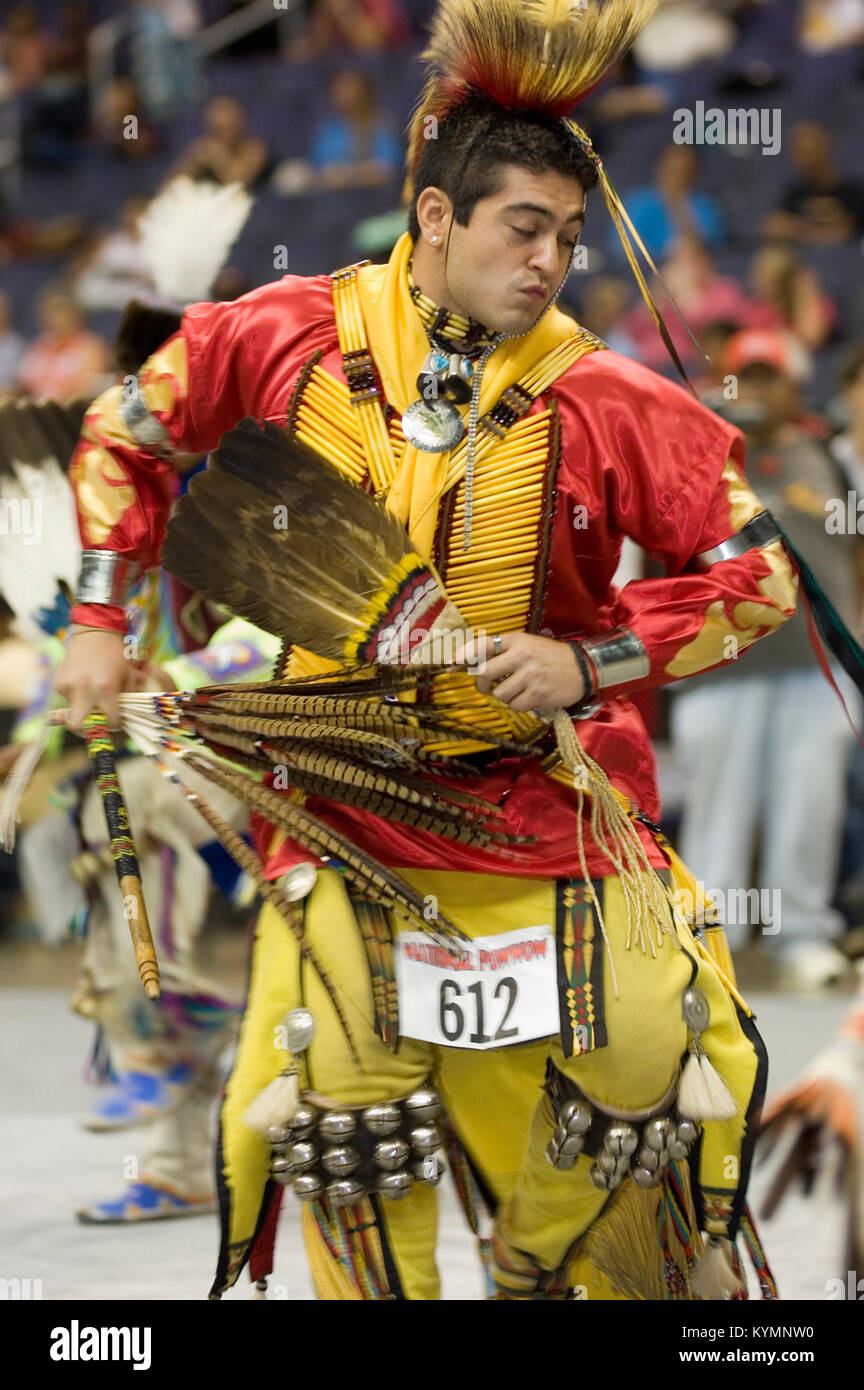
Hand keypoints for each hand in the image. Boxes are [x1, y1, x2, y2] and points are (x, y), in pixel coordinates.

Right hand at [55, 629, 135, 731]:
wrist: (95, 633)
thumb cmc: (116, 655)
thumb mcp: (129, 676)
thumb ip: (129, 699)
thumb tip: (129, 720)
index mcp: (105, 688)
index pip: (110, 722)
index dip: (116, 725)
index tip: (118, 721)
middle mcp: (84, 689)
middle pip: (78, 726)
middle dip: (88, 730)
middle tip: (98, 726)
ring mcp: (68, 686)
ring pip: (74, 713)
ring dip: (84, 711)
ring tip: (94, 697)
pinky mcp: (59, 683)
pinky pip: (68, 701)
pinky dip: (77, 699)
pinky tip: (85, 685)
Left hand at [457, 631, 585, 712]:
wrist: (582, 668)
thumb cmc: (549, 657)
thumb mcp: (527, 644)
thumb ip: (501, 651)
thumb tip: (466, 662)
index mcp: (516, 640)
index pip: (483, 645)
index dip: (463, 656)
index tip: (450, 665)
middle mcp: (521, 655)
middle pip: (484, 673)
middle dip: (482, 683)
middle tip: (489, 685)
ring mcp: (530, 675)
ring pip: (499, 693)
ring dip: (505, 695)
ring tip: (518, 690)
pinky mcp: (538, 693)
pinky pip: (515, 705)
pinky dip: (518, 705)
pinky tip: (529, 697)